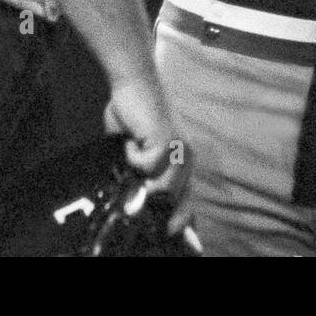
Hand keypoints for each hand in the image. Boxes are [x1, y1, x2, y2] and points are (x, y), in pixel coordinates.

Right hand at [103, 75, 193, 233]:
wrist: (133, 80)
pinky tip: (130, 139)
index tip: (172, 234)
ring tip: (128, 154)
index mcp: (182, 160)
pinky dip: (132, 156)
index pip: (186, 199)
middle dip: (156, 206)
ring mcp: (179, 151)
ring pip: (162, 187)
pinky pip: (147, 166)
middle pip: (176, 199)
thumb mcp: (135, 146)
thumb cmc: (133, 110)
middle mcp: (186, 158)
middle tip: (135, 202)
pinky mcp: (167, 142)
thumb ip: (138, 168)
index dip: (180, 219)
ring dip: (140, 176)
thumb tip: (131, 194)